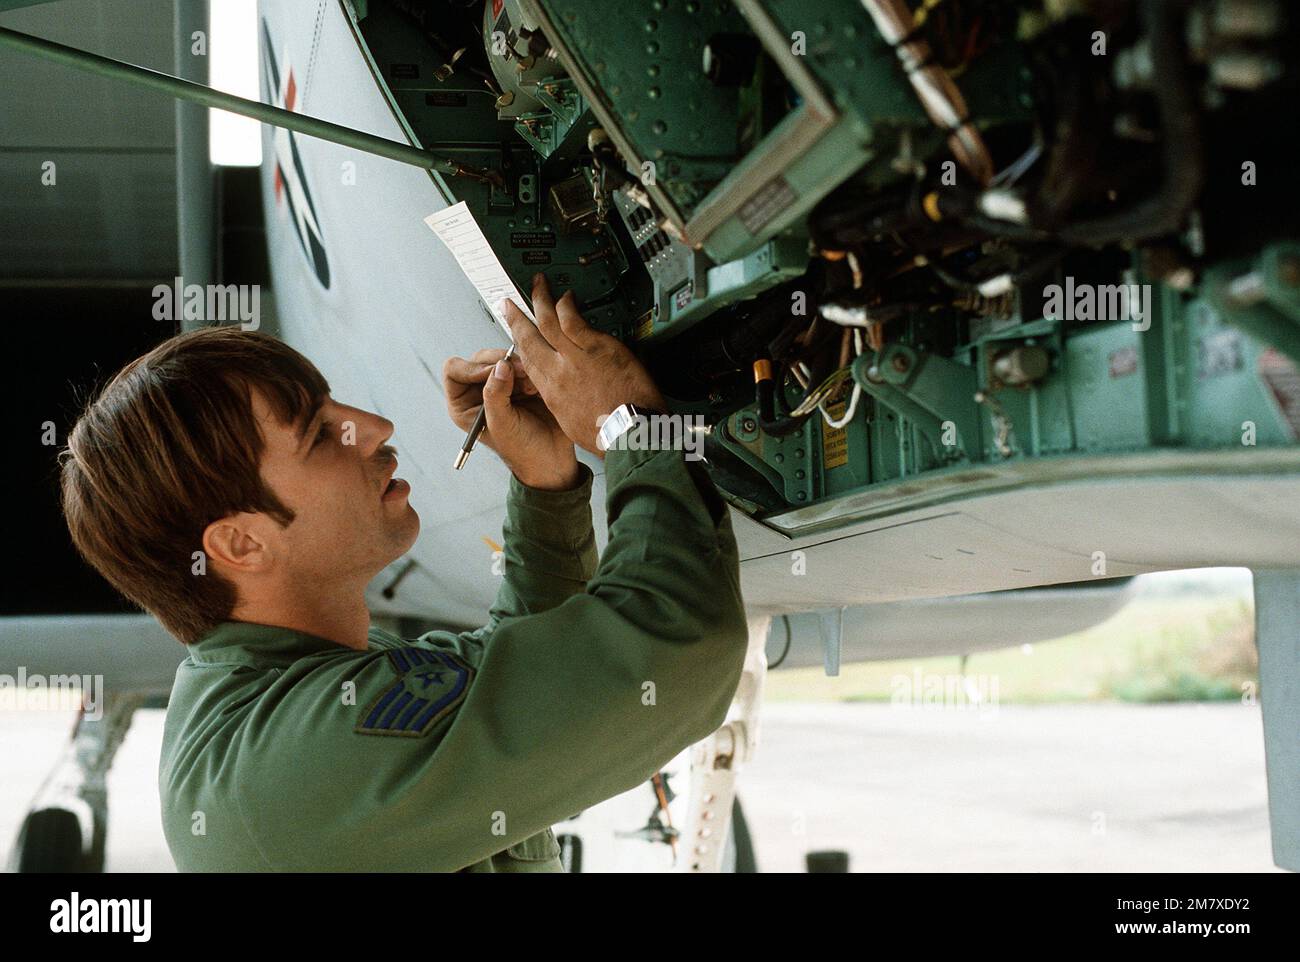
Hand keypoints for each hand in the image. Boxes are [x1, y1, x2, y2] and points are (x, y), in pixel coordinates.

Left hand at [442, 347, 581, 490]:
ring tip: (532, 388)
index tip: (494, 372)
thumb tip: (500, 365)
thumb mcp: (502, 425)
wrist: (551, 457)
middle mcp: (478, 391)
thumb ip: (495, 395)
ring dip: (519, 367)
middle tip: (521, 371)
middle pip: (480, 358)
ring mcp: (500, 384)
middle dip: (501, 363)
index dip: (472, 367)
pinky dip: (531, 369)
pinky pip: (522, 362)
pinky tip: (537, 388)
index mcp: (464, 404)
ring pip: (503, 358)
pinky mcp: (521, 380)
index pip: (454, 370)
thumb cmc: (521, 449)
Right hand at [501, 274, 666, 455]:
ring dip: (541, 300)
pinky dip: (567, 305)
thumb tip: (566, 394)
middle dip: (517, 317)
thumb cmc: (609, 434)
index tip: (513, 331)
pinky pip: (573, 319)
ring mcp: (574, 357)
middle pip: (529, 337)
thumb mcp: (573, 423)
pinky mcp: (594, 347)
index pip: (527, 360)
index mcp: (551, 392)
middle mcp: (556, 372)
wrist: (629, 433)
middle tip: (510, 303)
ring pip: (548, 321)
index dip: (517, 342)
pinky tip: (568, 297)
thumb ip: (565, 402)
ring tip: (539, 285)